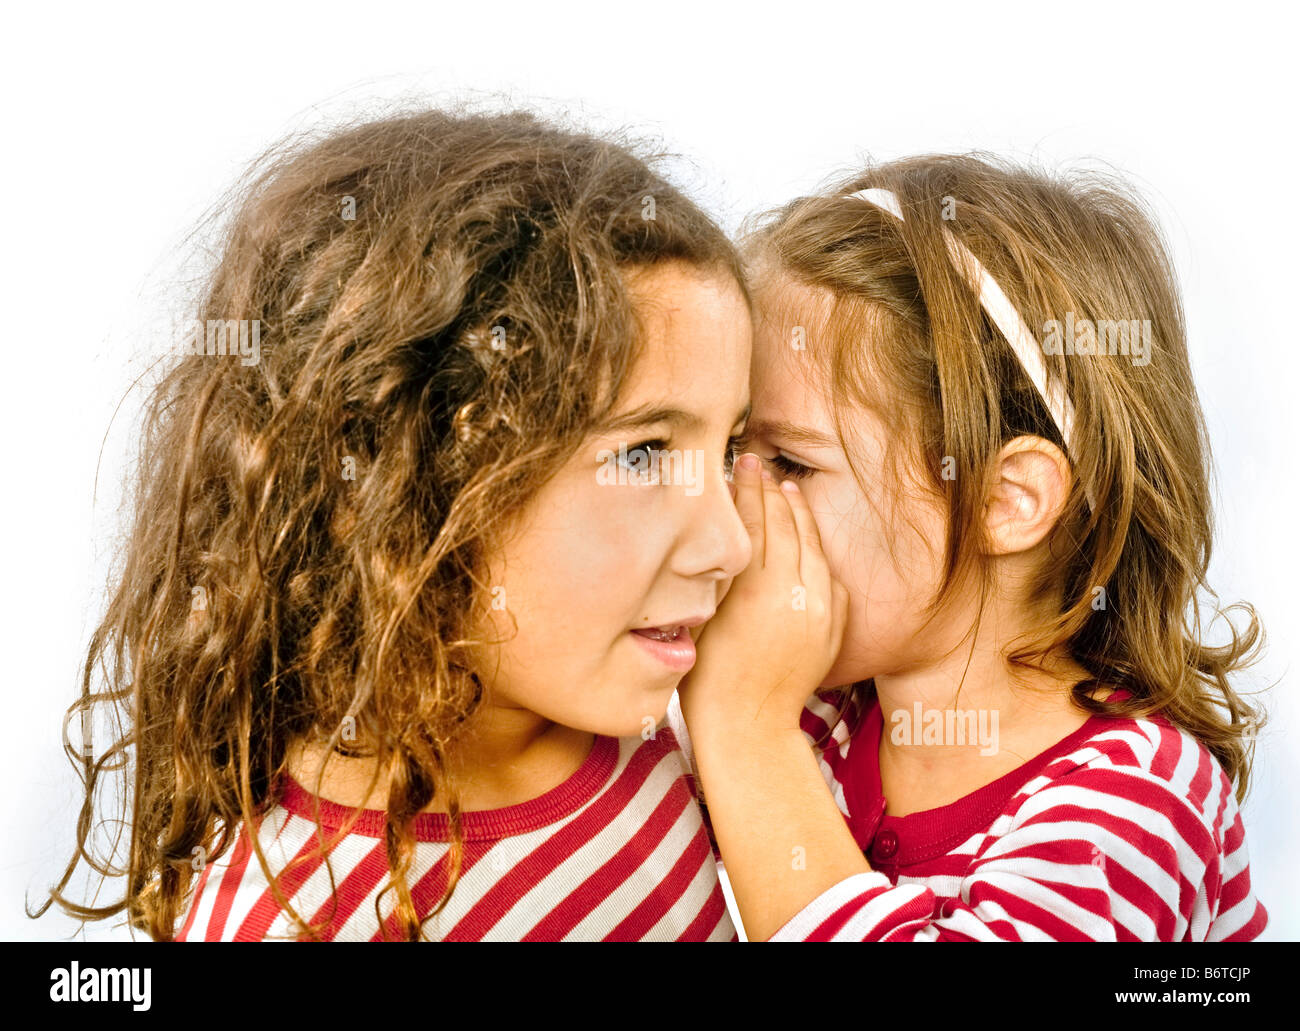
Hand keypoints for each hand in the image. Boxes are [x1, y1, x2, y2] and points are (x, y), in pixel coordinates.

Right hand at [680, 453, 848, 733]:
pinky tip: (806, 537)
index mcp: (755, 591)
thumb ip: (712, 572)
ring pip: (812, 545)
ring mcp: (819, 610)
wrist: (748, 725)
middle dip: (771, 491)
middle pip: (785, 525)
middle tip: (759, 465)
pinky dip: (816, 550)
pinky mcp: (833, 625)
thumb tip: (714, 530)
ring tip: (787, 489)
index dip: (746, 488)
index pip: (754, 521)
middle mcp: (794, 595)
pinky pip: (828, 575)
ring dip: (798, 514)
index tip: (741, 461)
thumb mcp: (699, 617)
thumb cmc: (706, 676)